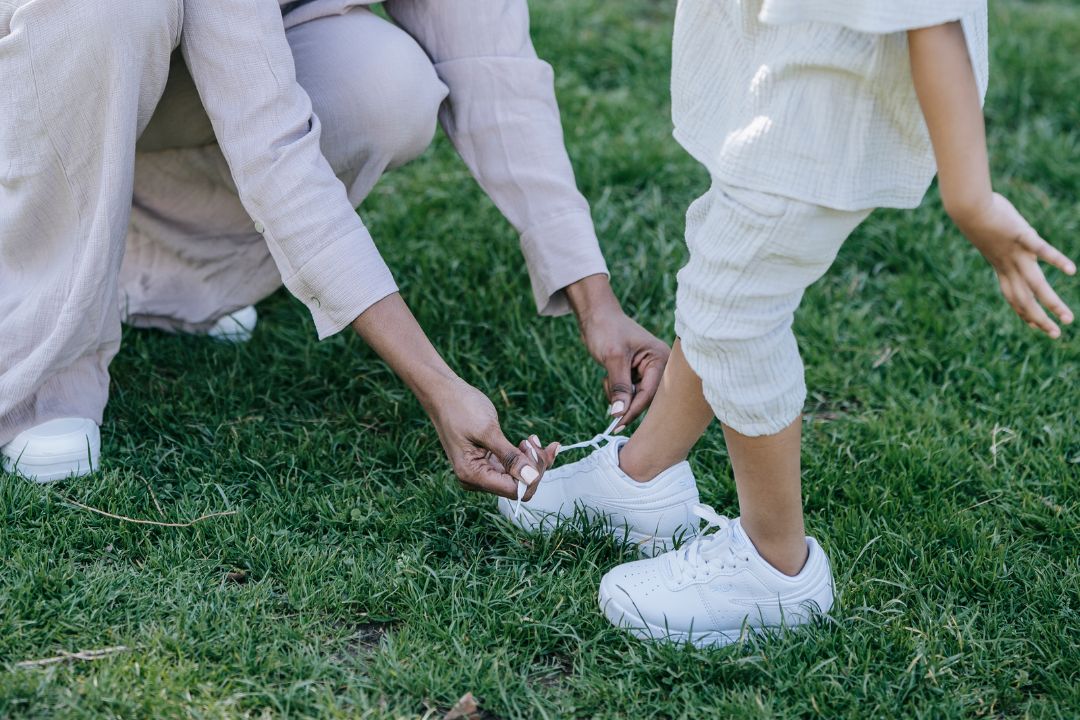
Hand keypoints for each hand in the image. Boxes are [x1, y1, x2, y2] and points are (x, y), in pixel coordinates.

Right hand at [426, 377, 557, 499]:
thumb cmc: (460, 408)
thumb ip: (510, 456)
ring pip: (518, 476)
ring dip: (531, 459)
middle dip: (533, 466)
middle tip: (532, 441)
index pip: (513, 490)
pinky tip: (531, 441)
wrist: (444, 393)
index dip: (530, 475)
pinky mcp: (489, 461)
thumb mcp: (487, 431)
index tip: (532, 448)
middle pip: (518, 486)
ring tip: (531, 439)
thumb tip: (531, 478)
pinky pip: (513, 466)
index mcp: (472, 475)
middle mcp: (477, 478)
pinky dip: (526, 455)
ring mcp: (483, 470)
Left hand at [576, 307, 669, 430]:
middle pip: (646, 398)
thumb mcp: (613, 358)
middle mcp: (659, 365)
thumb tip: (619, 413)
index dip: (634, 409)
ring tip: (608, 376)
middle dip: (625, 399)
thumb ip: (619, 386)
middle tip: (609, 395)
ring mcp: (648, 370)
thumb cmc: (606, 329)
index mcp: (661, 358)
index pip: (650, 392)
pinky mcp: (637, 374)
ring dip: (618, 394)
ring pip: (635, 398)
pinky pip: (628, 392)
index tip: (618, 423)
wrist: (595, 315)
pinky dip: (616, 390)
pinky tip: (609, 375)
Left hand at [951, 193, 1075, 337]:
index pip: (1013, 297)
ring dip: (1052, 303)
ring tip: (1068, 318)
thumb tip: (1011, 238)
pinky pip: (1040, 249)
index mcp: (1001, 267)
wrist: (967, 207)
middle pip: (1025, 299)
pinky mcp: (1021, 235)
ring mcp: (1015, 252)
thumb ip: (1002, 245)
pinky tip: (1071, 270)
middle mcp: (1008, 265)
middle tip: (1056, 335)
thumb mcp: (991, 239)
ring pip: (1035, 284)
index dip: (1024, 313)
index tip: (1036, 327)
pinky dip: (1056, 260)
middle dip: (1040, 319)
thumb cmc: (980, 218)